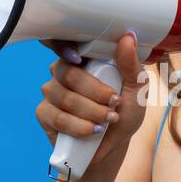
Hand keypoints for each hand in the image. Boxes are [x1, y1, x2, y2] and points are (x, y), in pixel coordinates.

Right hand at [35, 33, 147, 167]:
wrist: (115, 144)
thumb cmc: (124, 112)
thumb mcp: (136, 88)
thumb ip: (131, 64)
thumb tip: (127, 37)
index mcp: (82, 59)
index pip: (68, 45)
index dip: (68, 49)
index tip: (80, 59)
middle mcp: (62, 71)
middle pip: (69, 74)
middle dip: (96, 93)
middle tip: (114, 103)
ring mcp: (51, 92)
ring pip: (65, 98)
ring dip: (92, 113)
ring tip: (107, 120)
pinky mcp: (44, 114)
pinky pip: (56, 117)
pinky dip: (78, 127)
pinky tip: (92, 131)